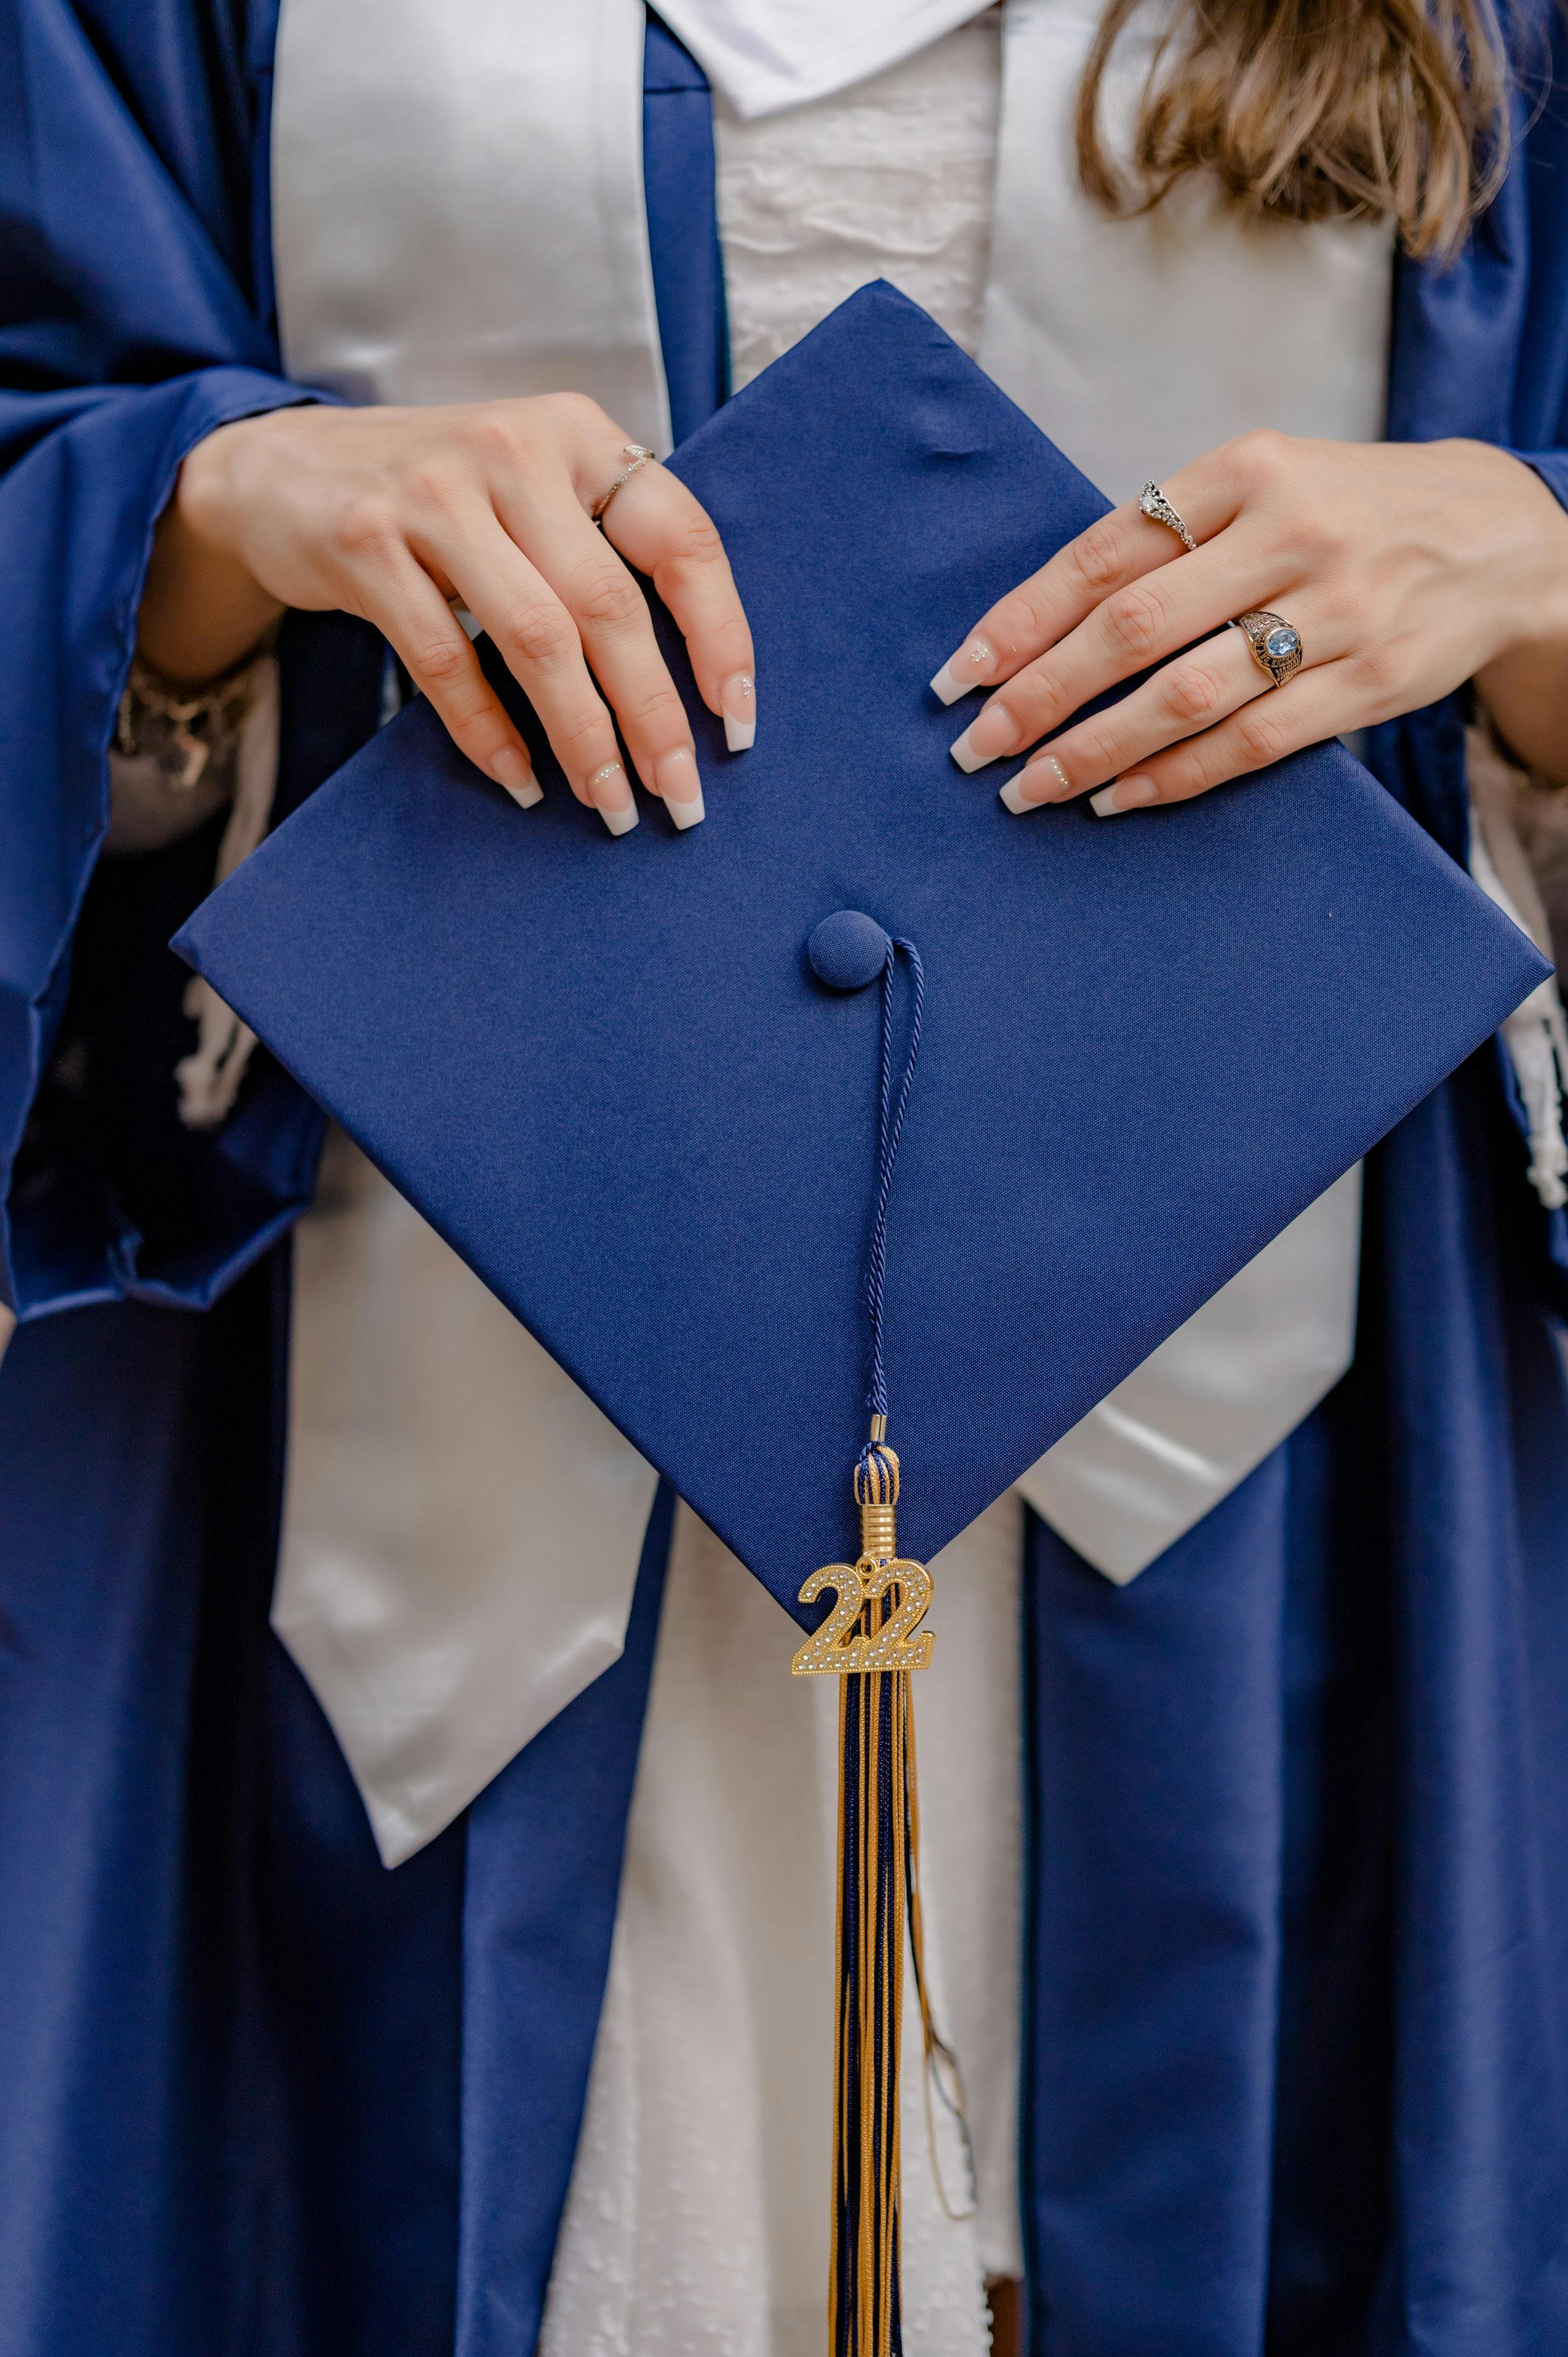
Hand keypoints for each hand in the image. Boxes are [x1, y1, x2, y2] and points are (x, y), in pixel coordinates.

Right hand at [139, 396, 756, 833]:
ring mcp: (434, 494)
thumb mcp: (532, 488)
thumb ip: (603, 548)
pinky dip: (488, 732)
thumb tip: (694, 681)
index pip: (681, 539)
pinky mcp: (366, 542)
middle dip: (653, 717)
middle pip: (610, 606)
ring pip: (536, 639)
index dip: (720, 637)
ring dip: (582, 737)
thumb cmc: (440, 499)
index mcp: (577, 434)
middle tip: (678, 797)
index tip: (736, 723)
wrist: (283, 470)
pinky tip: (521, 781)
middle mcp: (513, 450)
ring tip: (610, 805)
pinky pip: (443, 661)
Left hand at [930, 431, 1567, 814]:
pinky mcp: (1370, 681)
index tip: (959, 676)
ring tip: (1029, 790)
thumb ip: (1167, 537)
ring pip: (1185, 696)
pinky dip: (1172, 777)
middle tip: (974, 748)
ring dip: (1094, 751)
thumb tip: (1037, 625)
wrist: (1498, 535)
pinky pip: (1251, 743)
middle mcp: (1291, 534)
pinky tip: (1116, 800)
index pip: (1103, 553)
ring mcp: (1337, 611)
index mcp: (1247, 470)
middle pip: (1132, 628)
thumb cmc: (1344, 513)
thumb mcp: (1263, 485)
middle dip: (1039, 695)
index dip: (1022, 620)